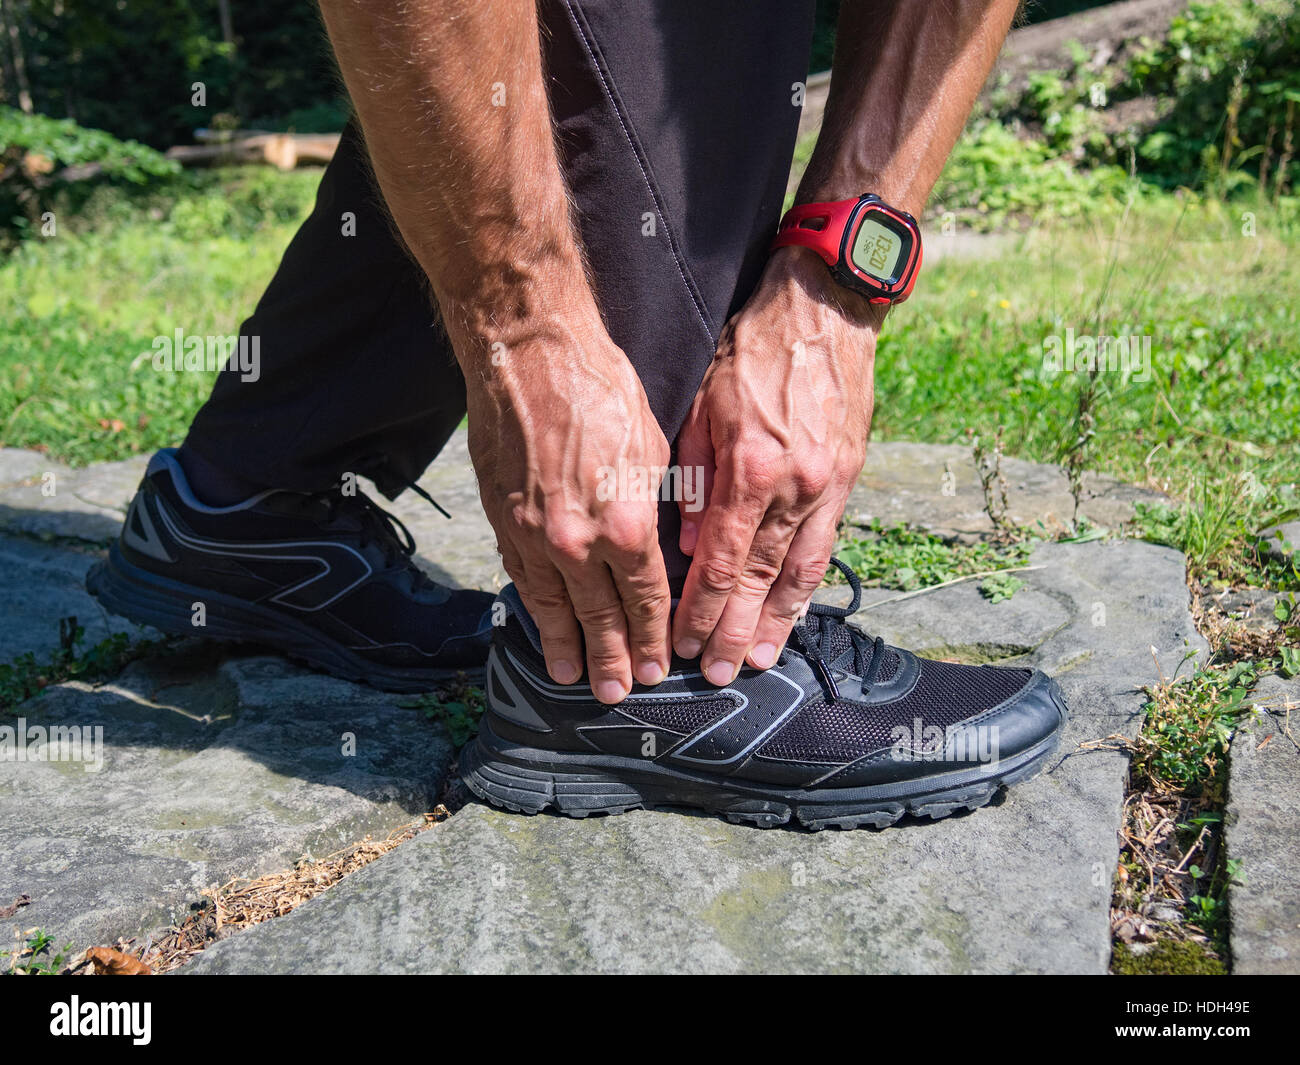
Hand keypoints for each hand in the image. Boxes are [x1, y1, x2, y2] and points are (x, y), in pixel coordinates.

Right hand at [466, 305, 672, 703]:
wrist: (530, 355)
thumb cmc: (603, 389)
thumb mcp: (655, 449)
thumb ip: (655, 508)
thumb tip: (659, 548)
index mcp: (628, 527)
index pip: (647, 600)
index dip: (653, 637)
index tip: (659, 664)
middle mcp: (580, 543)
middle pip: (601, 617)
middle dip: (613, 659)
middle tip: (620, 691)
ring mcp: (536, 536)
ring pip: (555, 608)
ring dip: (568, 648)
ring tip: (574, 679)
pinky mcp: (504, 521)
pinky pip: (522, 578)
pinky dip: (535, 610)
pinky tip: (541, 627)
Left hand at [672, 248, 882, 683]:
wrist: (823, 308)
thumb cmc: (748, 350)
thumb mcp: (703, 406)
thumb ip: (693, 480)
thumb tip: (686, 545)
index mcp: (749, 468)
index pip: (718, 562)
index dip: (701, 610)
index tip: (683, 644)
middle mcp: (793, 487)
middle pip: (758, 580)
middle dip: (734, 632)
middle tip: (717, 673)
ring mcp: (826, 486)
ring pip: (798, 572)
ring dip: (776, 622)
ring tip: (758, 659)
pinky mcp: (847, 478)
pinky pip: (825, 546)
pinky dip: (806, 585)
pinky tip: (792, 611)